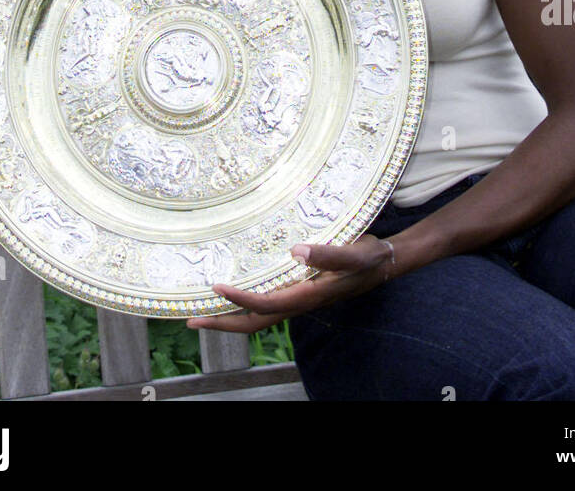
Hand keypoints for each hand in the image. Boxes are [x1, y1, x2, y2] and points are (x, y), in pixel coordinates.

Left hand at [185, 234, 396, 334]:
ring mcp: (297, 300)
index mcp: (307, 296)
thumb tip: (296, 250)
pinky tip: (235, 294)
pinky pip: (266, 305)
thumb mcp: (356, 253)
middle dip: (222, 324)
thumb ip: (330, 254)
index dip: (240, 300)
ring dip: (230, 317)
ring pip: (258, 317)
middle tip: (190, 320)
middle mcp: (298, 303)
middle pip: (254, 324)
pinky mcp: (299, 292)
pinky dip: (245, 305)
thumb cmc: (369, 257)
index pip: (266, 305)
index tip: (217, 287)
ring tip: (202, 311)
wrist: (384, 264)